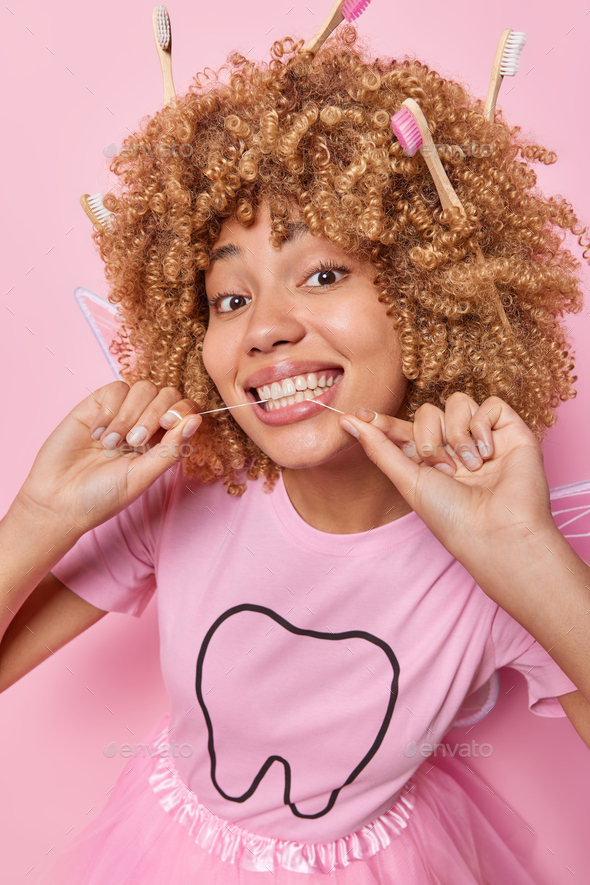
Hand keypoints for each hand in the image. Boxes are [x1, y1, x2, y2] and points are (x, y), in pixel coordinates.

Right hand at [13, 380, 201, 538]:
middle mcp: (145, 424)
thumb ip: (172, 449)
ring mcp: (121, 413)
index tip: (168, 425)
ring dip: (129, 415)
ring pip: (143, 388)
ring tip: (111, 444)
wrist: (58, 500)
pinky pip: (116, 388)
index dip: (182, 410)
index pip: (185, 410)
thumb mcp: (143, 476)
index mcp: (163, 442)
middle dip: (153, 414)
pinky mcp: (97, 405)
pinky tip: (97, 434)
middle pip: (167, 394)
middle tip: (135, 442)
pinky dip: (109, 411)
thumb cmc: (102, 496)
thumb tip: (196, 420)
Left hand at [339, 393, 556, 575]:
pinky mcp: (511, 431)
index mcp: (430, 461)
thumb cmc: (452, 517)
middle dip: (428, 438)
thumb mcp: (407, 481)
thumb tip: (346, 421)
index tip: (359, 414)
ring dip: (457, 434)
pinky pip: (490, 405)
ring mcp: (483, 438)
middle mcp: (456, 448)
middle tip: (443, 469)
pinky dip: (483, 426)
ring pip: (458, 402)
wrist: (497, 531)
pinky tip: (488, 455)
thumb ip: (379, 448)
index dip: (383, 422)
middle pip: (429, 411)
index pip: (404, 430)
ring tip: (470, 467)